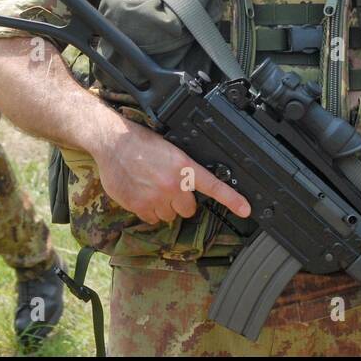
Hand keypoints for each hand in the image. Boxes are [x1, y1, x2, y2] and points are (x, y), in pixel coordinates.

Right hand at [92, 115, 251, 225]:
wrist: (114, 142)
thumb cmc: (140, 142)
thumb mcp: (170, 150)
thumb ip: (182, 169)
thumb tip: (190, 184)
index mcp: (184, 167)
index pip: (213, 186)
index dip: (232, 199)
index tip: (246, 209)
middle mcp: (172, 184)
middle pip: (188, 209)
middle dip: (181, 202)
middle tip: (169, 188)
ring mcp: (156, 198)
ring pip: (169, 216)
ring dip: (164, 207)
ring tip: (152, 188)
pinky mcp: (139, 206)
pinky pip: (151, 218)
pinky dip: (148, 210)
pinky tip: (142, 194)